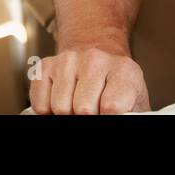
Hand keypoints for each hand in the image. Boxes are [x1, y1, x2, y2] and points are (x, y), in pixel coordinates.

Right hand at [29, 42, 149, 114]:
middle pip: (84, 109)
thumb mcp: (134, 101)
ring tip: (79, 105)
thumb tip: (119, 119)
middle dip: (88, 117)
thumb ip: (129, 115)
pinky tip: (63, 100)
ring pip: (61, 108)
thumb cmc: (116, 86)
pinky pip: (40, 104)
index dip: (108, 119)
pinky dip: (48, 111)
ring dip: (69, 113)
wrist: (99, 55)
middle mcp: (95, 59)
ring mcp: (68, 60)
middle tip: (93, 111)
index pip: (112, 107)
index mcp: (124, 70)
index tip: (108, 117)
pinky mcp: (46, 65)